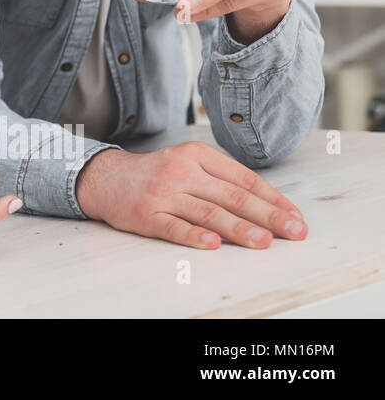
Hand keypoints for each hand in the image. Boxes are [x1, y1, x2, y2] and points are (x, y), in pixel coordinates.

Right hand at [74, 143, 305, 249]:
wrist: (104, 178)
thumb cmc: (155, 175)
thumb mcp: (187, 163)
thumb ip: (221, 179)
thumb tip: (267, 206)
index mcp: (197, 155)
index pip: (243, 178)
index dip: (272, 198)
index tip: (295, 217)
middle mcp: (181, 172)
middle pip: (231, 196)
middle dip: (267, 215)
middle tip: (293, 231)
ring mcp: (163, 193)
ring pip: (207, 212)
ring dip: (238, 228)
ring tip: (263, 242)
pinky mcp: (146, 214)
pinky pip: (173, 227)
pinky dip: (193, 235)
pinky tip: (211, 244)